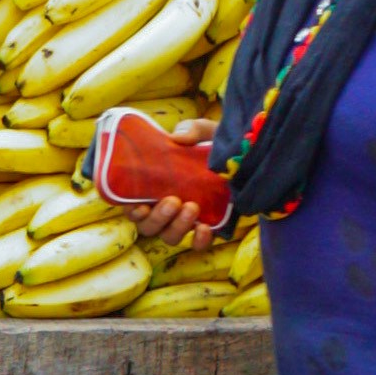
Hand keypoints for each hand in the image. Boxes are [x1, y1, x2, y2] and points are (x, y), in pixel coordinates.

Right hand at [139, 117, 219, 253]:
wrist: (244, 155)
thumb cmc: (212, 143)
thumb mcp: (203, 131)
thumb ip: (191, 130)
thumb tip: (178, 137)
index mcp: (153, 186)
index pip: (131, 207)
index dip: (131, 212)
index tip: (140, 206)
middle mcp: (164, 207)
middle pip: (148, 227)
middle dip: (158, 218)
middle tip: (173, 201)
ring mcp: (184, 220)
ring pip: (169, 237)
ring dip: (177, 227)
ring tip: (192, 207)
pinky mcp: (206, 227)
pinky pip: (196, 244)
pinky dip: (198, 241)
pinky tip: (206, 228)